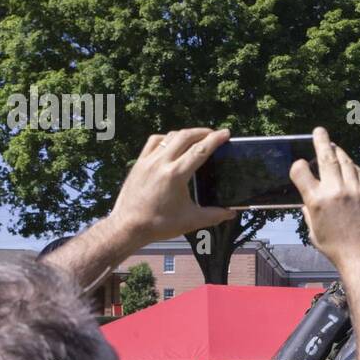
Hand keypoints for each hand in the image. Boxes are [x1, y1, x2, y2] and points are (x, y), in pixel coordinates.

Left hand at [109, 128, 236, 245]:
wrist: (128, 227)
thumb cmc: (158, 224)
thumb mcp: (191, 221)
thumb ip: (214, 215)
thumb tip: (230, 212)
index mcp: (176, 175)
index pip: (200, 150)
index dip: (215, 139)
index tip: (225, 133)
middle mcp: (161, 163)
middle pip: (185, 136)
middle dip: (202, 132)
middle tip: (213, 134)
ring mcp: (148, 161)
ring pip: (169, 136)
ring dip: (185, 134)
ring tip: (195, 138)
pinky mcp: (139, 163)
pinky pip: (154, 142)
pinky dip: (166, 138)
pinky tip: (171, 144)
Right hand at [289, 127, 359, 270]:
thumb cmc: (337, 248)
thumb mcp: (314, 231)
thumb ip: (309, 211)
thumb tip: (307, 198)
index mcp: (316, 201)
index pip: (301, 170)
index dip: (298, 165)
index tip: (301, 165)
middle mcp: (335, 191)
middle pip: (326, 156)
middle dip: (321, 140)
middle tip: (319, 131)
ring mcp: (354, 190)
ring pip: (345, 161)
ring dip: (338, 152)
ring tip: (334, 147)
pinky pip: (359, 172)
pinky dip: (352, 166)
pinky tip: (349, 165)